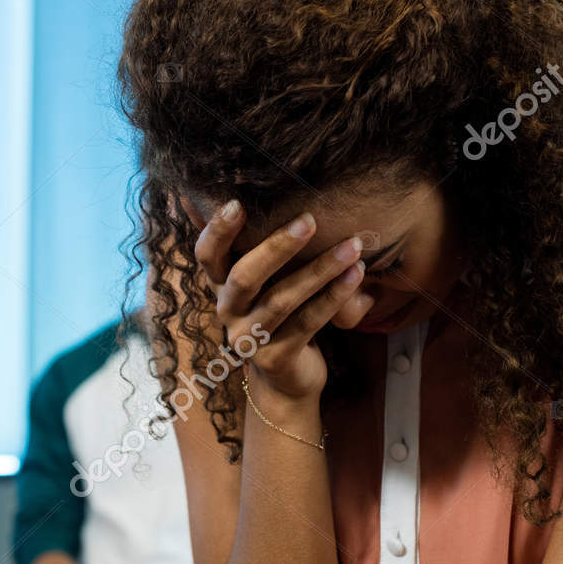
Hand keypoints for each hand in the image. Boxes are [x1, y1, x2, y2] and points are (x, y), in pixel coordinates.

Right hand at [182, 197, 375, 401]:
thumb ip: (265, 246)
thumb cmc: (281, 313)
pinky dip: (333, 298)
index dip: (216, 231)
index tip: (238, 203)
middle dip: (276, 247)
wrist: (288, 378)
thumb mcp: (269, 280)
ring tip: (353, 246)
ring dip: (319, 270)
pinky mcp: (275, 358)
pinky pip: (307, 323)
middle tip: (309, 220)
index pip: (207, 256)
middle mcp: (228, 312)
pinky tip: (356, 276)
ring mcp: (249, 339)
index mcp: (221, 287)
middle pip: (243, 277)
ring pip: (281, 300)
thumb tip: (271, 185)